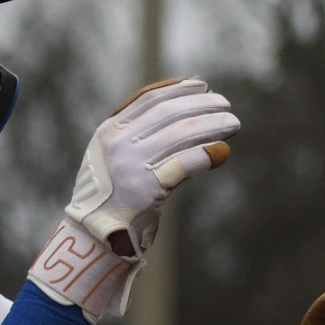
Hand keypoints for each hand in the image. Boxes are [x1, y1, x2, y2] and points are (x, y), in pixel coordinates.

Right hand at [28, 79, 238, 320]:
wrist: (92, 238)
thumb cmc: (109, 196)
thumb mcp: (109, 158)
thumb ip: (133, 135)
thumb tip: (180, 109)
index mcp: (108, 132)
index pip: (150, 100)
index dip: (179, 90)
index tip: (202, 86)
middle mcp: (118, 145)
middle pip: (170, 114)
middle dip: (202, 105)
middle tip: (225, 104)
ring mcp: (131, 167)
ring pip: (181, 135)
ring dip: (212, 125)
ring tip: (233, 123)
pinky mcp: (147, 190)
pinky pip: (185, 164)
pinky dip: (207, 154)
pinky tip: (223, 150)